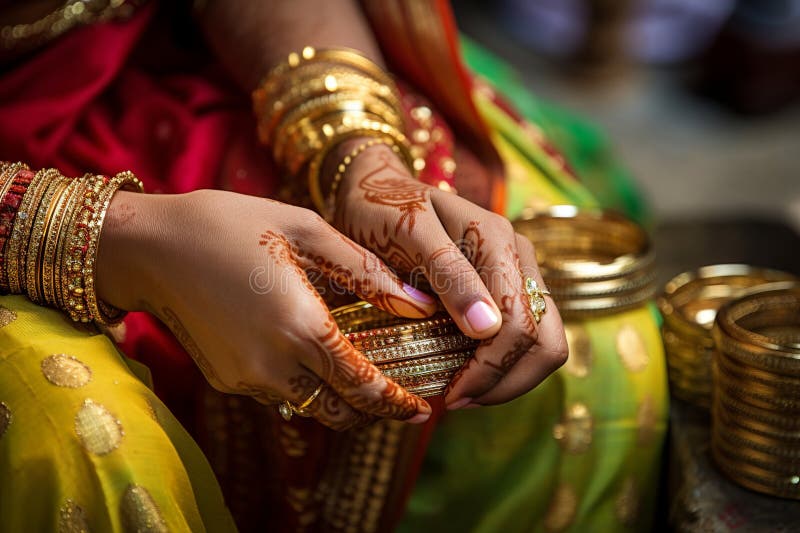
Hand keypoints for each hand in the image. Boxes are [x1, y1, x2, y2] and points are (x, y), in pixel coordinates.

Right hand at [96, 190, 435, 429]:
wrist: (148, 245)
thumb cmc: (230, 223)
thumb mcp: (305, 230)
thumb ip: (365, 270)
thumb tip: (418, 302)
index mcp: (299, 324)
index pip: (361, 384)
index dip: (396, 402)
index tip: (422, 410)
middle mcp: (273, 363)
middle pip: (338, 411)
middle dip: (374, 411)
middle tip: (399, 399)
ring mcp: (245, 377)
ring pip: (309, 408)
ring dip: (339, 401)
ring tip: (361, 377)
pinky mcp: (225, 379)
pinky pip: (279, 394)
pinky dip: (305, 387)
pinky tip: (312, 357)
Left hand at [333, 142, 568, 407]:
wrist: (376, 190)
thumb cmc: (381, 210)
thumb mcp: (406, 233)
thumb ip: (448, 273)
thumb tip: (488, 328)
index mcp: (497, 240)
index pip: (518, 323)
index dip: (491, 370)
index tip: (451, 396)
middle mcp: (518, 255)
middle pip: (547, 339)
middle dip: (507, 382)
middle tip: (459, 401)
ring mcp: (519, 271)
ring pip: (545, 343)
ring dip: (510, 379)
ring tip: (463, 394)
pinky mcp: (510, 286)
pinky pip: (528, 336)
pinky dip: (506, 366)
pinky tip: (468, 375)